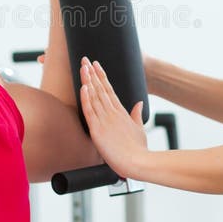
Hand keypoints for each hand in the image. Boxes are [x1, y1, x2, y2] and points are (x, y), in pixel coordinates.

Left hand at [79, 57, 146, 177]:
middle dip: (91, 73)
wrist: (138, 162)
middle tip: (85, 59)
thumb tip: (139, 103)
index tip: (96, 64)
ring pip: (94, 96)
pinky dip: (85, 98)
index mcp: (121, 111)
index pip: (109, 89)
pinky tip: (83, 86)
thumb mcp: (139, 128)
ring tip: (82, 66)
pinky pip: (90, 111)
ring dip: (87, 80)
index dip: (101, 75)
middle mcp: (112, 112)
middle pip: (99, 88)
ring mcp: (105, 120)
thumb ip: (137, 114)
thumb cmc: (138, 149)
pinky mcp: (98, 130)